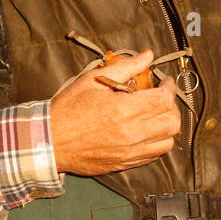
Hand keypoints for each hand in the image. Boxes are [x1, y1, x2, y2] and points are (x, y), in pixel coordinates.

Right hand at [50, 51, 180, 175]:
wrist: (48, 141)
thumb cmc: (68, 110)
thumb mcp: (93, 81)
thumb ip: (124, 67)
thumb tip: (146, 55)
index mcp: (123, 110)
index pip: (164, 100)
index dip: (170, 88)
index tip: (165, 82)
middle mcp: (131, 134)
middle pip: (172, 122)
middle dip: (172, 106)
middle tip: (162, 97)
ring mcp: (129, 152)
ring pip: (167, 142)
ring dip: (167, 126)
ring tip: (156, 115)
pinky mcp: (125, 164)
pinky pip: (154, 156)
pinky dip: (157, 142)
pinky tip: (147, 131)